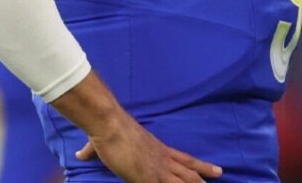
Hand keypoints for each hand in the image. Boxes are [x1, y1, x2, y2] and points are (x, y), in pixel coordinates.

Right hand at [49, 70, 221, 181]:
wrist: (109, 124)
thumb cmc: (108, 132)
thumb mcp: (102, 143)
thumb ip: (91, 150)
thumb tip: (80, 155)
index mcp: (157, 149)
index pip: (184, 159)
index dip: (200, 166)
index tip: (216, 170)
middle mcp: (162, 158)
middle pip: (189, 171)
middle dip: (204, 176)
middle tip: (221, 177)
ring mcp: (157, 169)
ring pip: (184, 182)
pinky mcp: (148, 177)